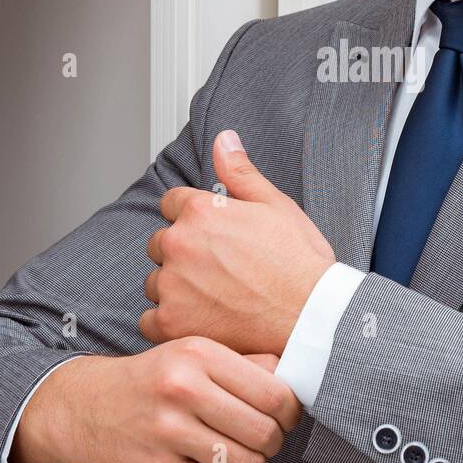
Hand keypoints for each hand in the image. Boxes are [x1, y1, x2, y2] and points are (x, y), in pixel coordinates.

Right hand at [8, 339, 301, 462]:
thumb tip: (293, 378)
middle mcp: (183, 389)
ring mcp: (168, 431)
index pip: (275, 392)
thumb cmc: (145, 381)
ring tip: (237, 456)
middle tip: (262, 439)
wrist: (80, 407)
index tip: (284, 416)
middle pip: (265, 432)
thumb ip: (242, 364)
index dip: (290, 411)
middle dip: (272, 442)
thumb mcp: (190, 354)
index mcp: (198, 354)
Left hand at [140, 129, 335, 356]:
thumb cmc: (300, 263)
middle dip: (183, 253)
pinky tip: (201, 322)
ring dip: (176, 289)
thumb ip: (240, 172)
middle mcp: (179, 244)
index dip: (193, 218)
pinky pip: (150, 321)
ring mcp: (172, 285)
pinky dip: (171, 323)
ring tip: (215, 298)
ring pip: (156, 282)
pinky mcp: (171, 322)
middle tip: (220, 270)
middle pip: (160, 244)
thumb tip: (223, 140)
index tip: (213, 236)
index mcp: (200, 211)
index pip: (171, 204)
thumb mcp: (276, 205)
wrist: (312, 317)